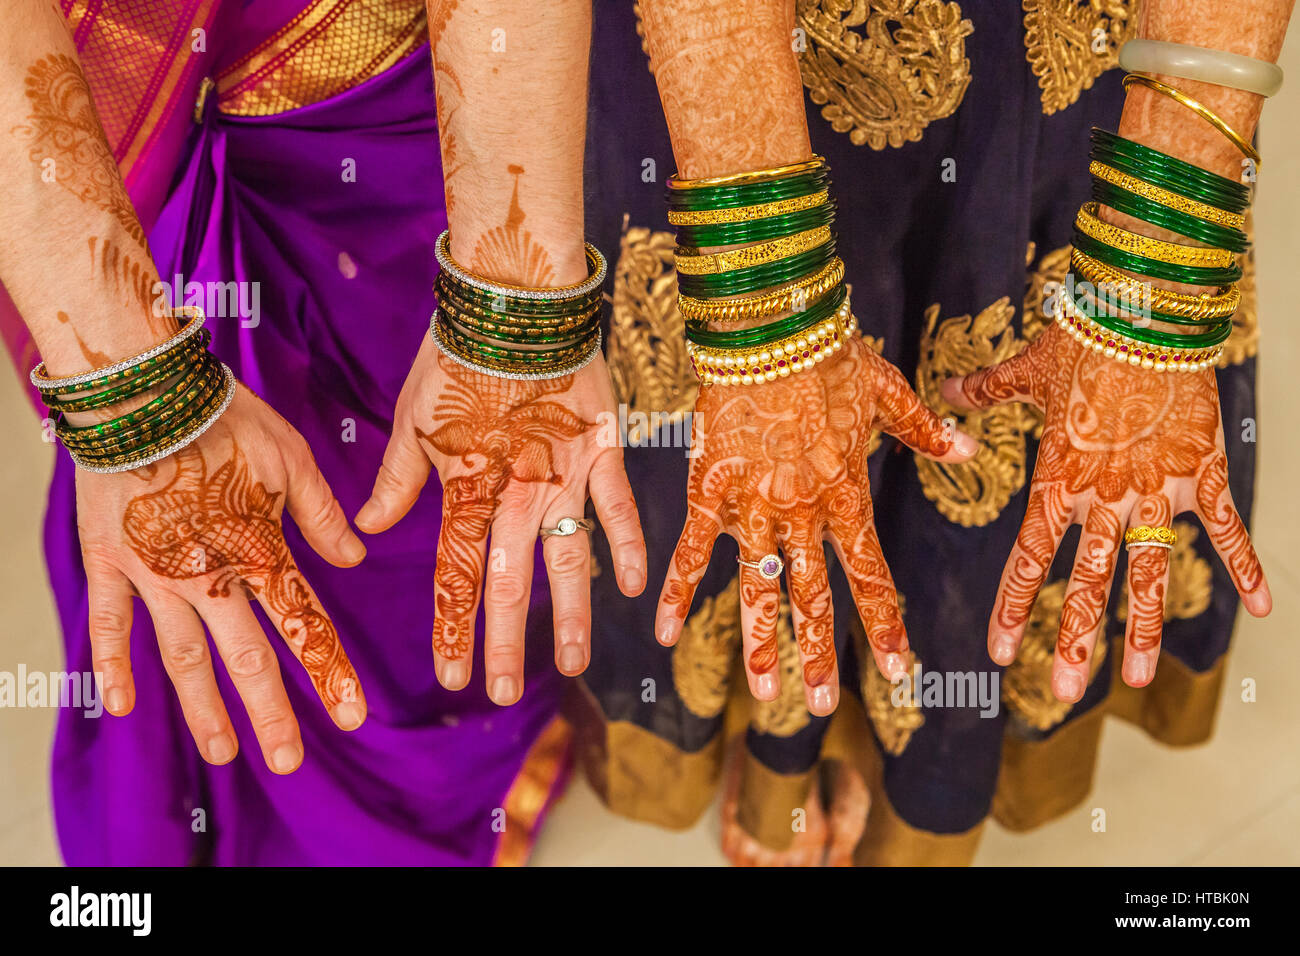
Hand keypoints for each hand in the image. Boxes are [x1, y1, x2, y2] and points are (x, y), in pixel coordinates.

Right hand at [78, 386, 368, 772]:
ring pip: (181, 657)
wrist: (142, 392)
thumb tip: (357, 560)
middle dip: (270, 714)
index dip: (329, 674)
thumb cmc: (223, 418)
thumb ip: (322, 516)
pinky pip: (108, 624)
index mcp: (258, 552)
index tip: (352, 715)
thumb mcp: (291, 459)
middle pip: (245, 659)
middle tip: (288, 762)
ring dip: (203, 707)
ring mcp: (154, 576)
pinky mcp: (110, 563)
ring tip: (221, 751)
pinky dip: (112, 666)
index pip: (303, 627)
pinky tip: (124, 705)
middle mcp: (209, 577)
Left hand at [355, 336, 646, 703]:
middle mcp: (514, 492)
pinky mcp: (601, 448)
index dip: (455, 627)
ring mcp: (563, 474)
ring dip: (569, 612)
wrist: (513, 302)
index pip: (458, 573)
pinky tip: (632, 586)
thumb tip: (368, 532)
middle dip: (505, 641)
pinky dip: (628, 543)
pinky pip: (619, 504)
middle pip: (509, 580)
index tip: (451, 675)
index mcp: (467, 486)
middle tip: (505, 692)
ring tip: (572, 662)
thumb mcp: (412, 419)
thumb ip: (396, 480)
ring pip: (566, 556)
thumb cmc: (454, 356)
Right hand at [655, 336, 977, 716]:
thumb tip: (972, 452)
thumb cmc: (832, 352)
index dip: (884, 627)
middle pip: (813, 595)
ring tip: (764, 692)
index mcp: (846, 493)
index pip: (870, 574)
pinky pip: (692, 548)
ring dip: (761, 642)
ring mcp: (753, 504)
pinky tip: (665, 632)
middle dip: (821, 653)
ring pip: (757, 586)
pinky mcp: (710, 487)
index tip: (898, 671)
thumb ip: (926, 432)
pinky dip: (678, 592)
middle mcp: (802, 511)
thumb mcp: (888, 392)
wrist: (771, 325)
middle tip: (824, 704)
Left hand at [944, 323, 1269, 701]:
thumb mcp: (1026, 372)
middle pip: (1088, 583)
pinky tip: (1264, 609)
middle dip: (1076, 641)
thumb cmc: (1081, 341)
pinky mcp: (1203, 475)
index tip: (999, 653)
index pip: (1028, 558)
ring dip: (1146, 629)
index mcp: (1059, 480)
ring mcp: (1157, 492)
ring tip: (1140, 680)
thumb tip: (945, 391)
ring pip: (1150, 574)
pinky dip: (1247, 569)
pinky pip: (1228, 531)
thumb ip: (985, 393)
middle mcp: (1105, 498)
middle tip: (1065, 691)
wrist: (1146, 315)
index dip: (1013, 607)